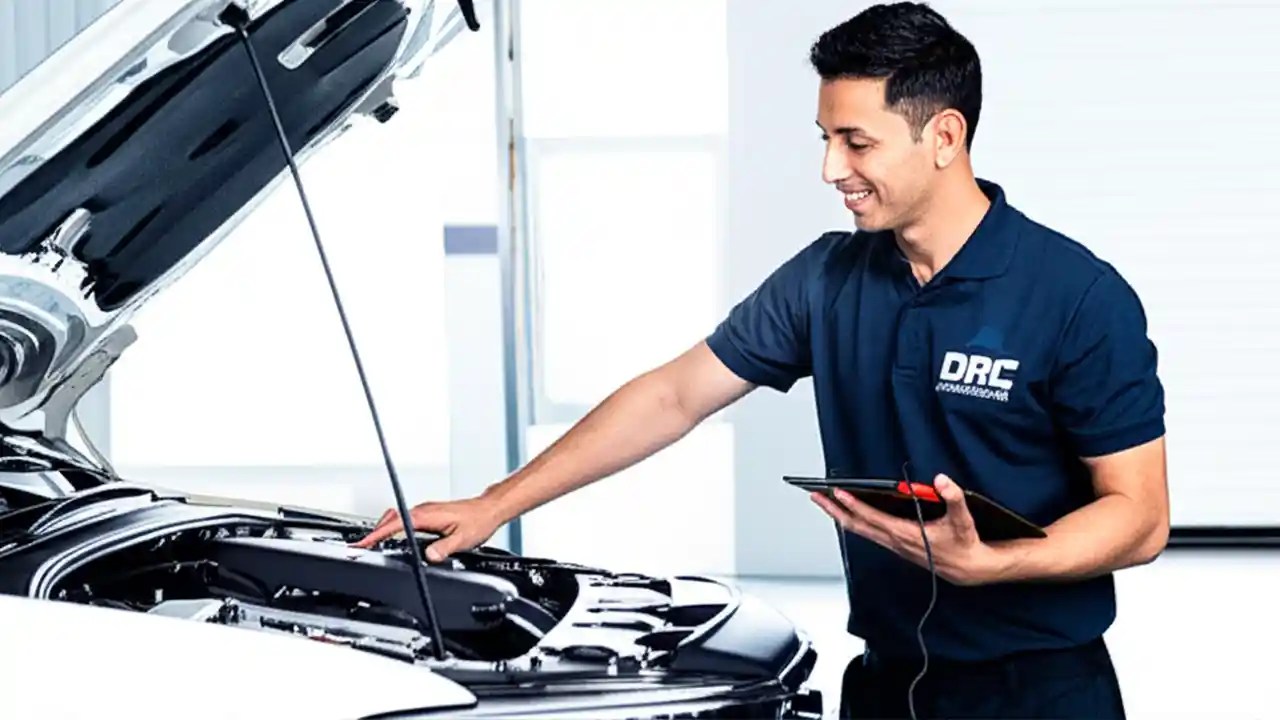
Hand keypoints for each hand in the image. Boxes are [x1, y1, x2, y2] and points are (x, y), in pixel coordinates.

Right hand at [351, 495, 503, 561]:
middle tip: (364, 547)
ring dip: (385, 529)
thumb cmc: (478, 520)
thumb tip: (428, 556)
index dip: (377, 534)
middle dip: (375, 532)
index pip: (395, 524)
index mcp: (426, 515)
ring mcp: (426, 511)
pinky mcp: (430, 514)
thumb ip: (443, 549)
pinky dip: (396, 528)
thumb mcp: (462, 539)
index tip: (364, 543)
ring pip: (397, 518)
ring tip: (375, 544)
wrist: (489, 509)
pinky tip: (397, 537)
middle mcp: (423, 511)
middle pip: (390, 519)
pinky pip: (406, 519)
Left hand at [811, 474, 1007, 585]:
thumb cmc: (965, 544)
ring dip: (841, 516)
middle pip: (858, 526)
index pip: (873, 518)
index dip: (854, 505)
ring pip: (860, 530)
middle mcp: (895, 541)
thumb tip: (941, 480)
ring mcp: (894, 545)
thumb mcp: (963, 519)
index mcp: (907, 534)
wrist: (969, 569)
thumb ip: (953, 498)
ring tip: (825, 502)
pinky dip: (854, 522)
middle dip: (835, 511)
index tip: (838, 493)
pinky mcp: (896, 545)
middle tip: (817, 497)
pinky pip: (868, 533)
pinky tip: (848, 515)